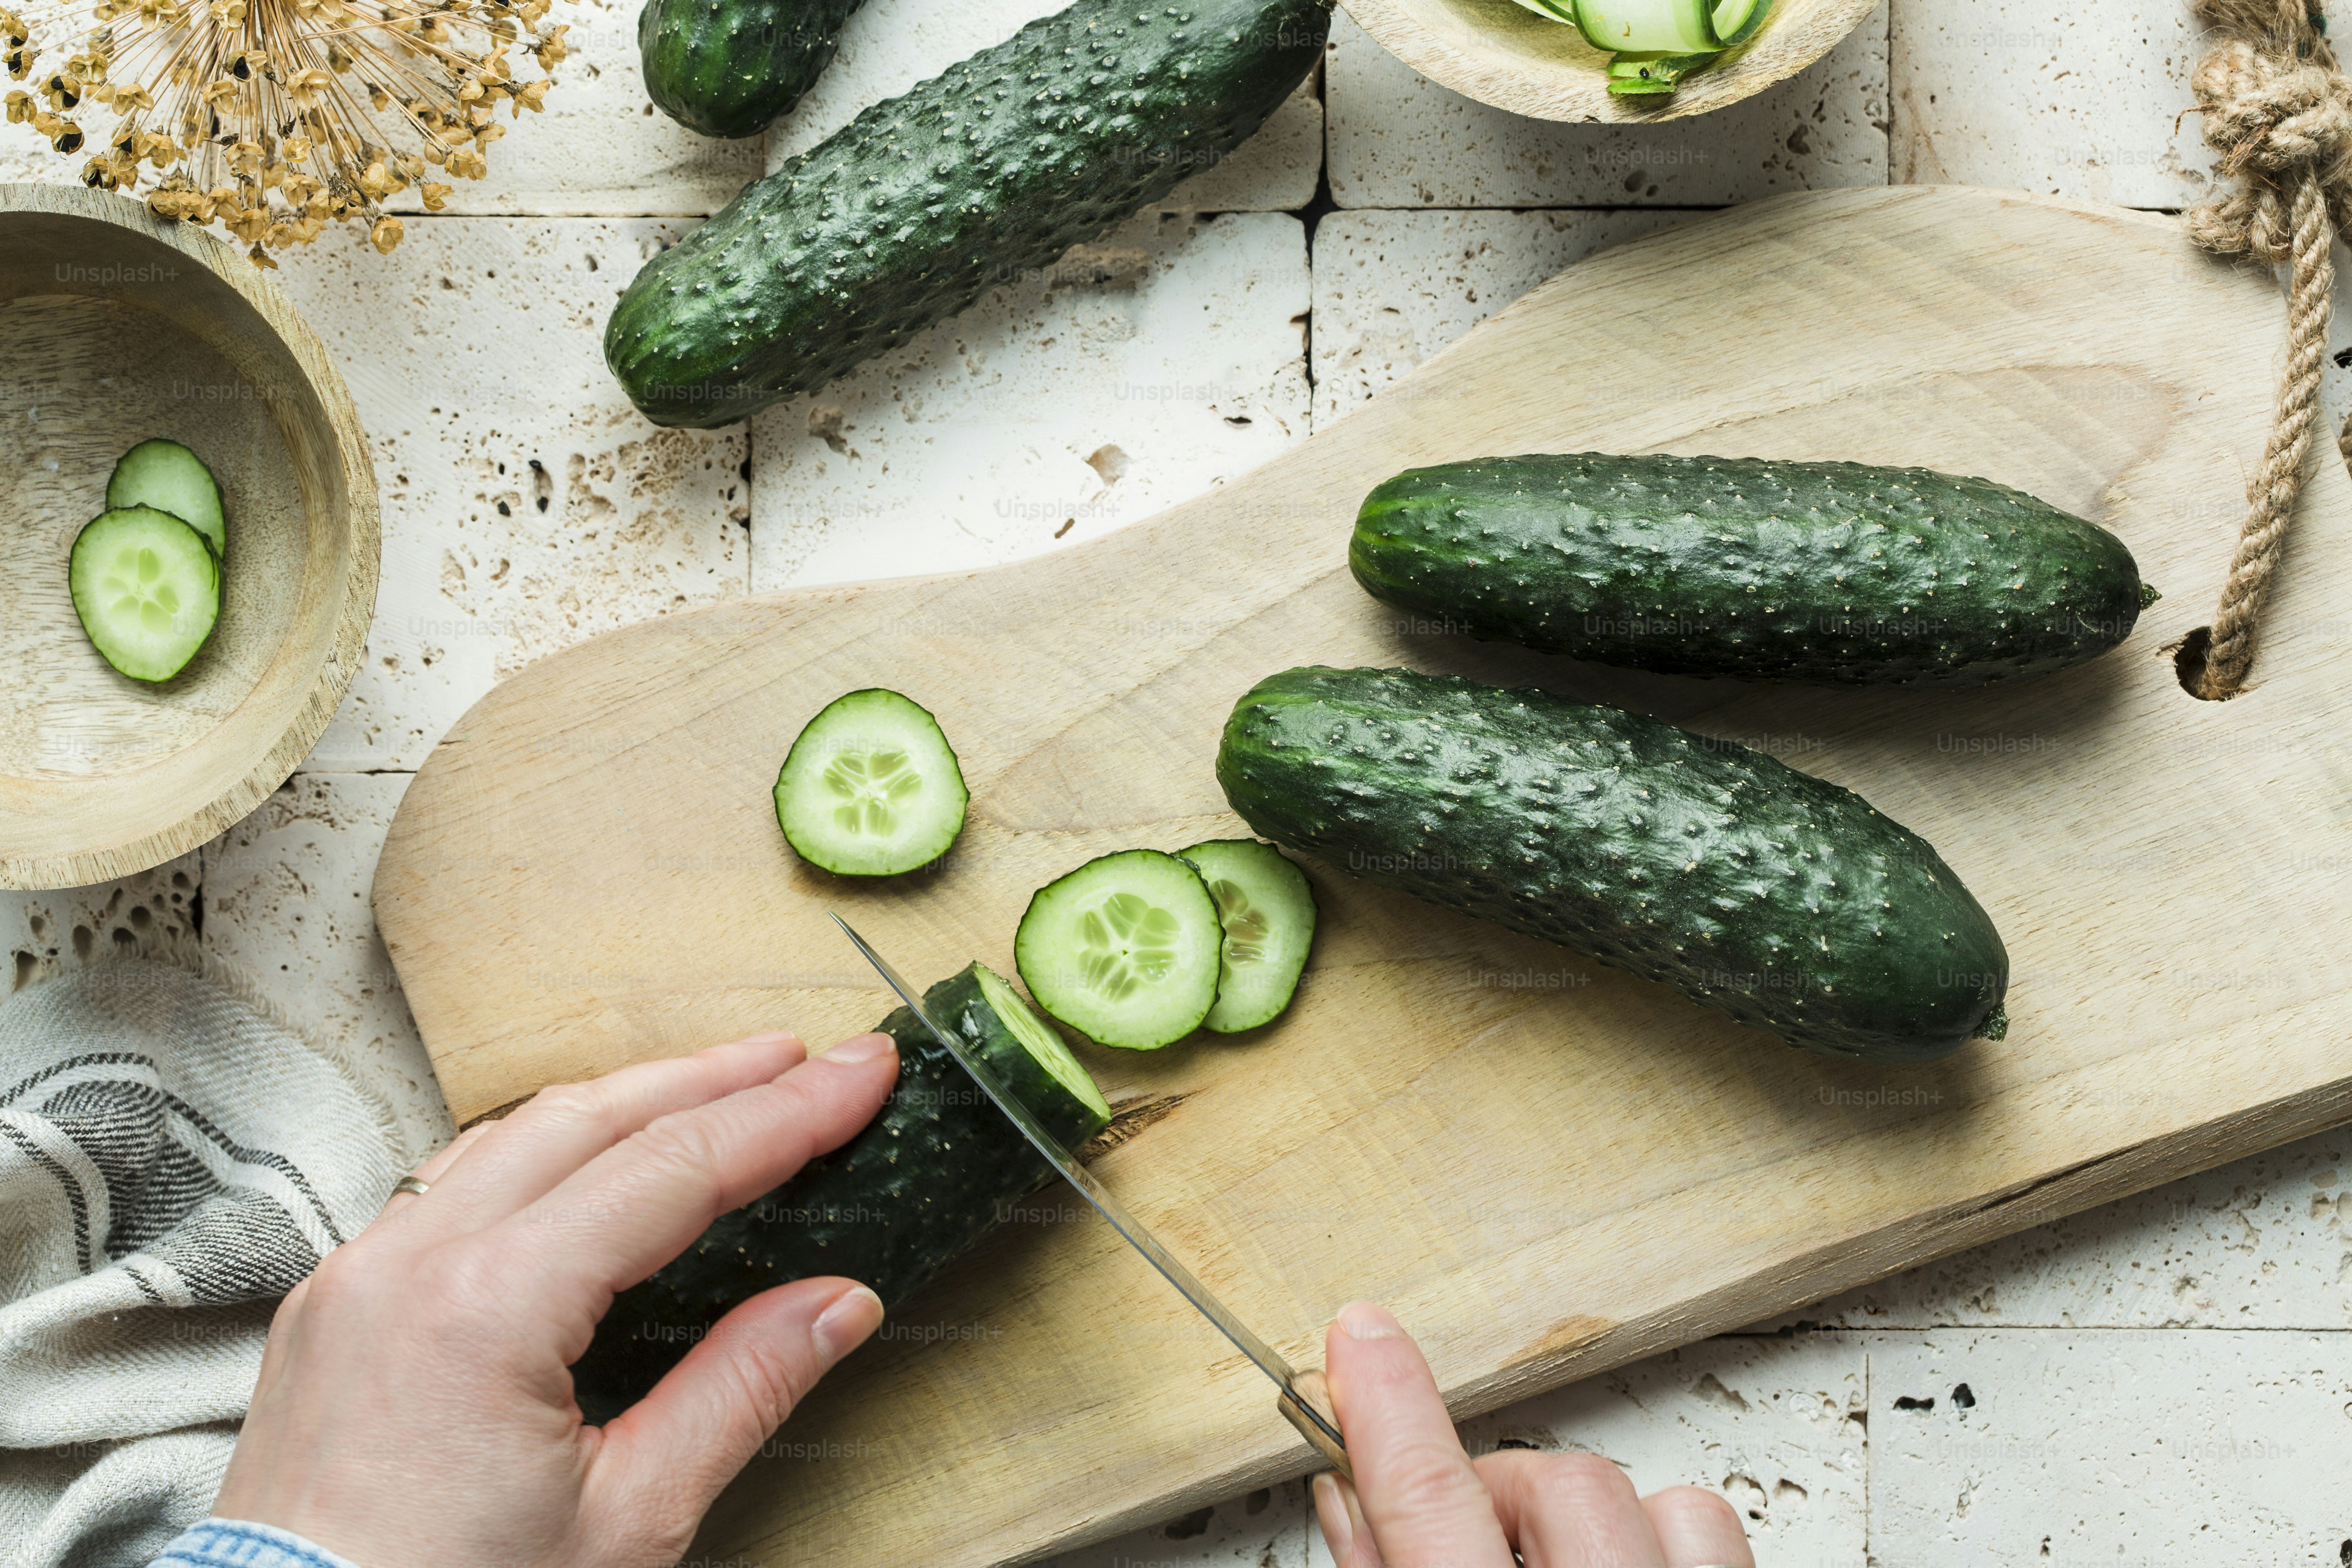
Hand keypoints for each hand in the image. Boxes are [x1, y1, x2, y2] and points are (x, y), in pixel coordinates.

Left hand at [215, 1028, 901, 1567]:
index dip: (783, 1114)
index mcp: (487, 1307)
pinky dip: (538, 1152)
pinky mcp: (330, 1309)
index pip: (672, 1168)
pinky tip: (587, 1159)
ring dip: (624, 1103)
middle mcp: (407, 1263)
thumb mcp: (627, 1522)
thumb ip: (739, 1392)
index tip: (859, 1072)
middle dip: (711, 1079)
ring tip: (715, 1088)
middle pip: (589, 1119)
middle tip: (806, 1060)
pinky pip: (446, 1187)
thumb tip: (839, 1304)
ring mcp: (355, 1279)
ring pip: (509, 1137)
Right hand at [1312, 1302, 1752, 1567]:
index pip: (1429, 1500)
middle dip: (1503, 1498)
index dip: (1389, 1406)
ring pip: (1654, 1499)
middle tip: (1467, 1544)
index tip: (1362, 1334)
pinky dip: (1667, 1543)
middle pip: (1555, 1483)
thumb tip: (1351, 1495)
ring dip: (1598, 1520)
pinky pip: (1716, 1534)